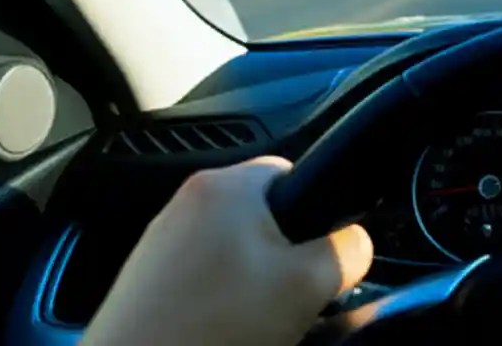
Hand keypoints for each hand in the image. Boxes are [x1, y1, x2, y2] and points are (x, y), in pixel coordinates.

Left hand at [82, 156, 373, 345]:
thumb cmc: (214, 327)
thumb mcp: (307, 287)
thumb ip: (347, 252)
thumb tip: (355, 243)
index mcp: (225, 185)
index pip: (293, 172)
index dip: (318, 212)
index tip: (321, 254)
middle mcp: (186, 201)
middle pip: (263, 217)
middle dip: (283, 256)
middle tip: (290, 297)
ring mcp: (159, 241)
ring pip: (234, 251)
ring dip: (252, 282)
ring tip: (254, 322)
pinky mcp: (146, 279)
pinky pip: (203, 278)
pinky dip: (220, 301)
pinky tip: (223, 331)